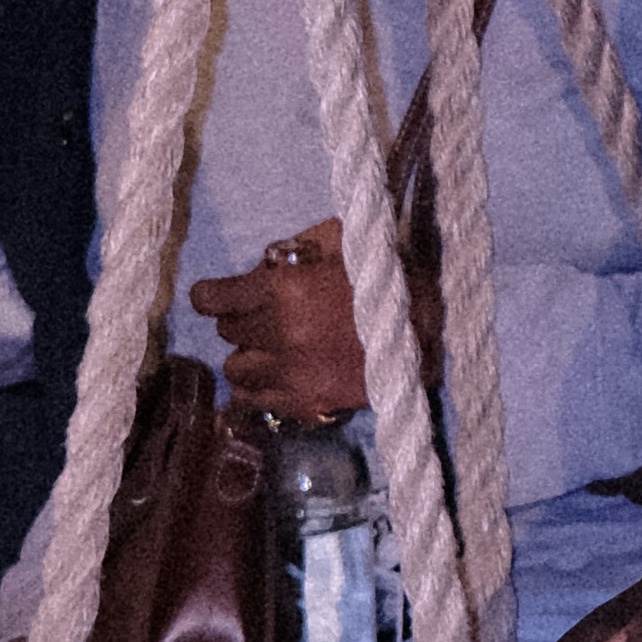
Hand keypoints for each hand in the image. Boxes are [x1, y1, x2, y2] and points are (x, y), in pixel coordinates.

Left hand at [191, 224, 387, 425]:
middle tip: (261, 316)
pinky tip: (268, 379)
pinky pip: (255, 402)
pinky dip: (255, 390)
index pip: (214, 299)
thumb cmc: (384, 270)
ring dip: (246, 357)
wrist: (430, 322)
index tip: (214, 298)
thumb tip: (255, 270)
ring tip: (266, 350)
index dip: (210, 297)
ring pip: (235, 370)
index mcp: (282, 288)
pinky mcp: (308, 401)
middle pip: (228, 332)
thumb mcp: (333, 239)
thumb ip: (286, 252)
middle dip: (241, 321)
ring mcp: (293, 372)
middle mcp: (280, 332)